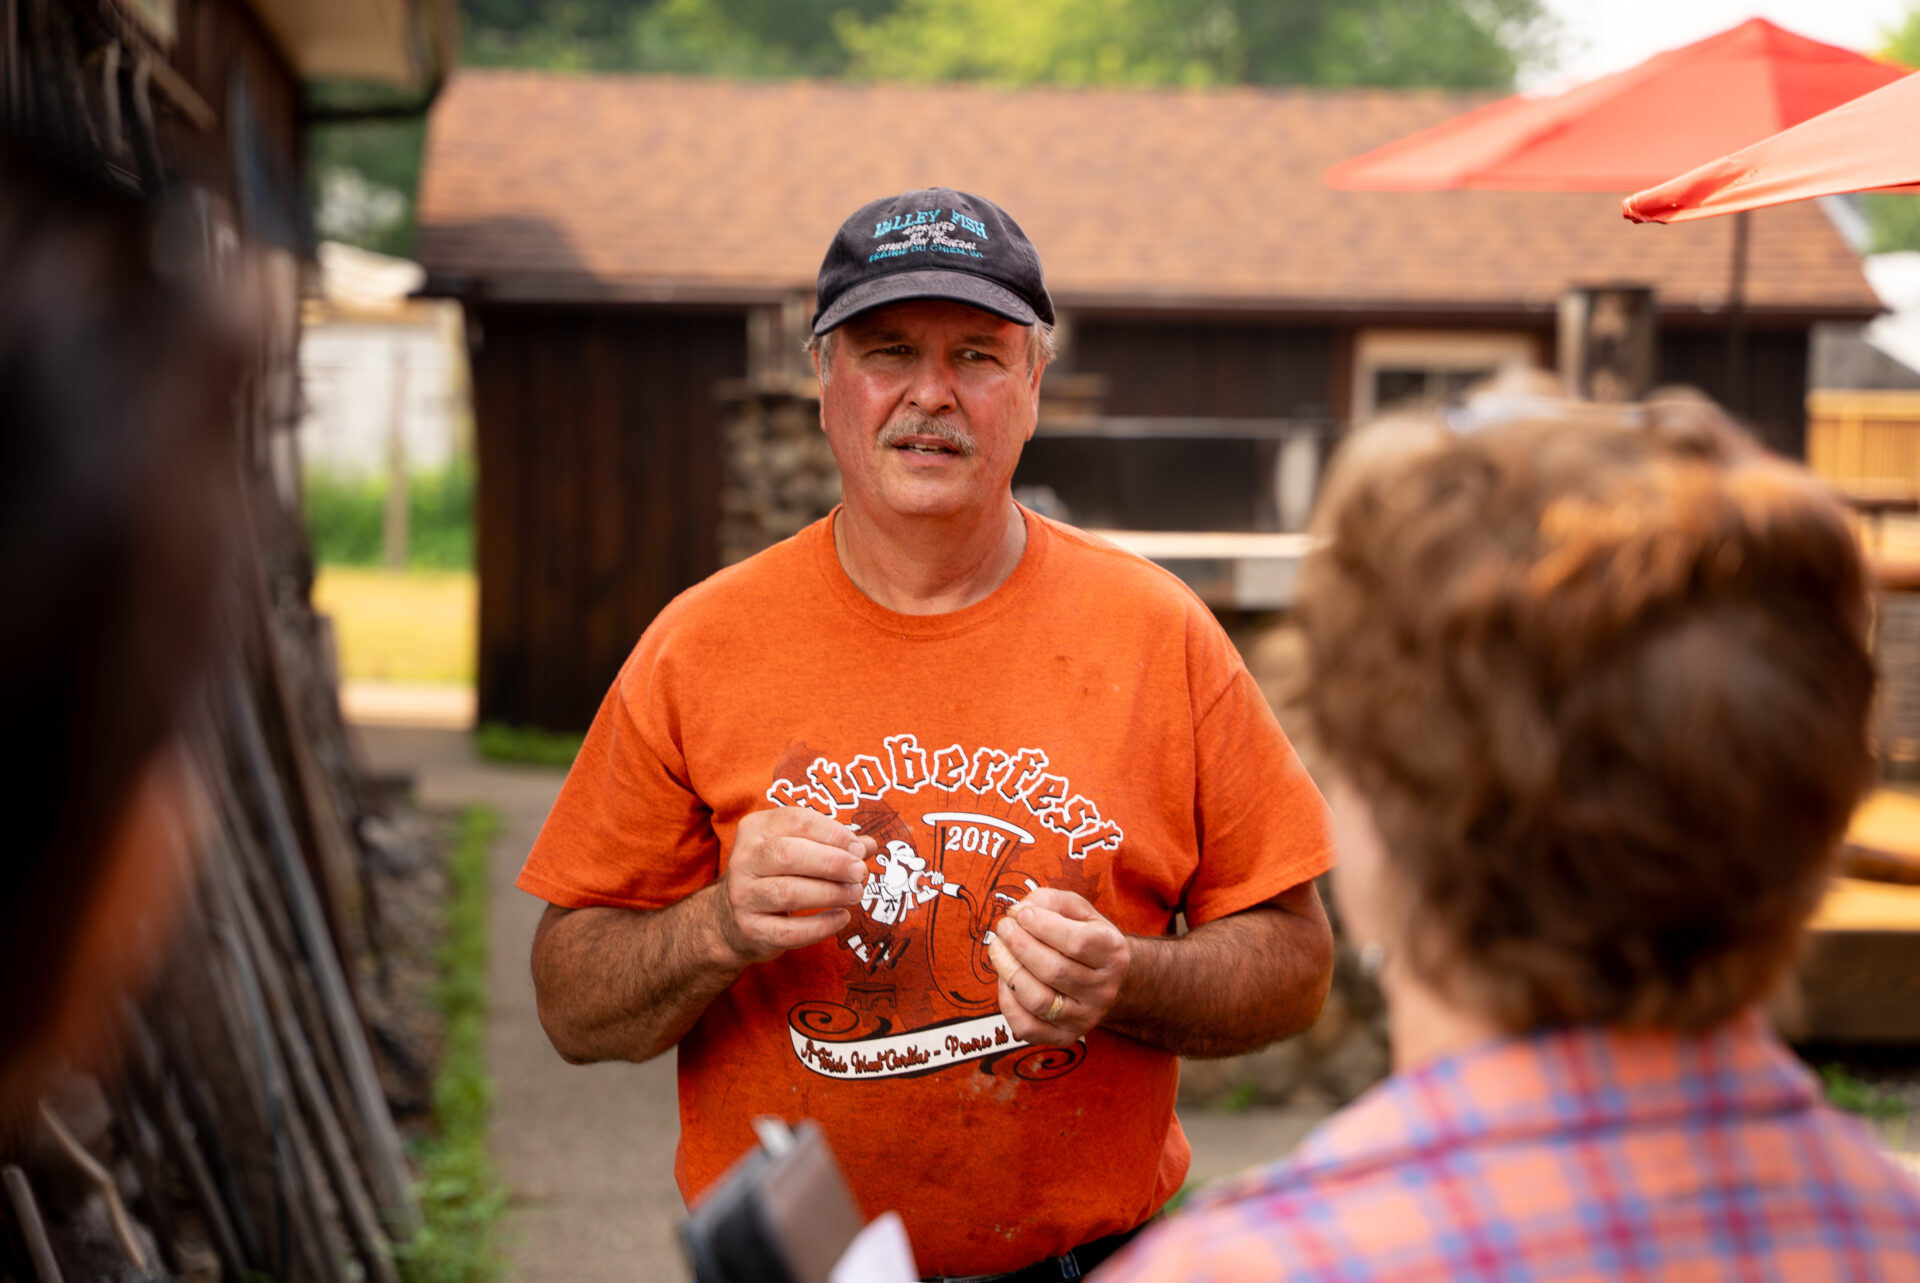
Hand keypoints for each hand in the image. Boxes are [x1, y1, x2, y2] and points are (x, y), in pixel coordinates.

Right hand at [717, 808, 874, 964]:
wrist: (731, 920)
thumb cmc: (774, 874)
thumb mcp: (796, 848)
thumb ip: (831, 844)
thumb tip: (868, 846)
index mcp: (755, 829)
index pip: (797, 821)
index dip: (833, 833)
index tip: (859, 848)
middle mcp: (744, 860)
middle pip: (789, 855)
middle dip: (831, 862)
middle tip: (859, 872)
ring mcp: (743, 897)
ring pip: (788, 893)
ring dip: (830, 893)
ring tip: (855, 894)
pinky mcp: (751, 930)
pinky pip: (790, 931)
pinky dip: (821, 926)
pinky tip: (841, 918)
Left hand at [986, 888, 1129, 1046]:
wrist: (1102, 977)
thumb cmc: (1083, 936)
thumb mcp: (1077, 909)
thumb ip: (1049, 901)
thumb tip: (1017, 912)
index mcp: (1114, 952)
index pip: (1078, 942)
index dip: (1043, 926)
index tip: (1021, 914)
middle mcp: (1104, 989)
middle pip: (1054, 970)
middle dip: (1020, 945)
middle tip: (1003, 928)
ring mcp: (1086, 1017)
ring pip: (1038, 1000)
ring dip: (1009, 971)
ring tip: (998, 949)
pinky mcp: (1065, 1036)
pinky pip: (1028, 1027)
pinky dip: (1007, 1001)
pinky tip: (1005, 979)